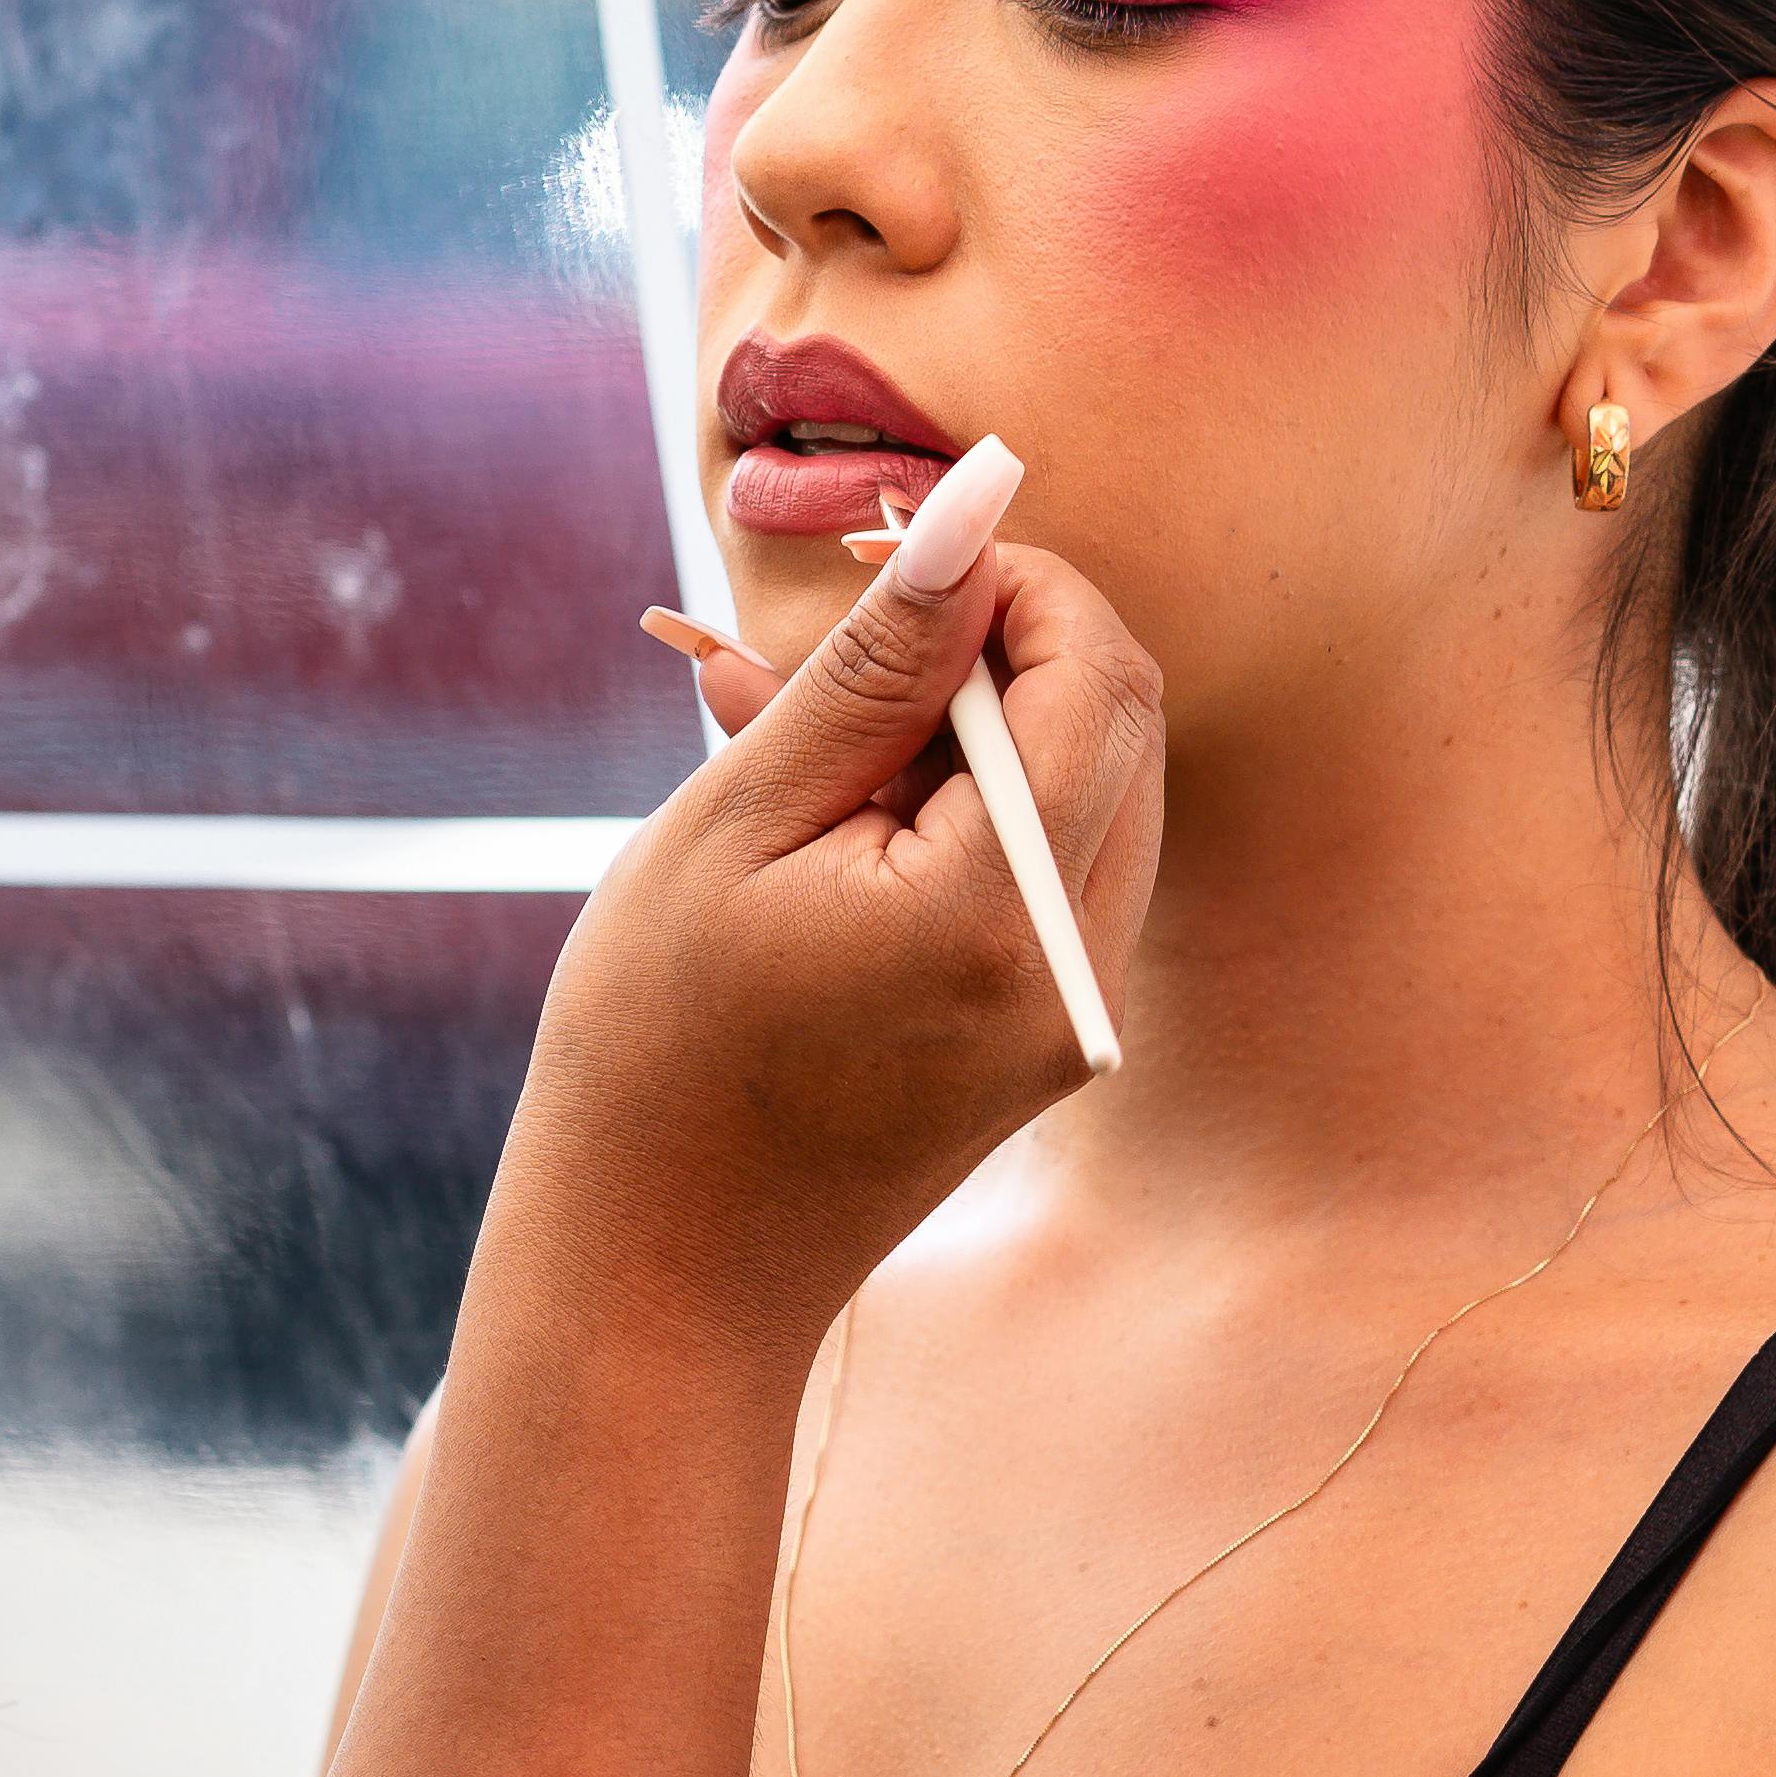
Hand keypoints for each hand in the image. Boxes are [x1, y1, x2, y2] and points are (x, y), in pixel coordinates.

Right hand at [513, 467, 1162, 1342]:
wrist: (661, 1270)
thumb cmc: (658, 1044)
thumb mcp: (743, 821)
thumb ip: (874, 663)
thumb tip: (976, 506)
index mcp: (1002, 910)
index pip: (1093, 671)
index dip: (1013, 578)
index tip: (893, 558)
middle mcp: (1080, 968)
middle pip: (1117, 720)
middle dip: (997, 641)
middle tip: (832, 641)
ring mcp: (1080, 1013)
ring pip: (1092, 787)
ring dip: (973, 724)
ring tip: (793, 737)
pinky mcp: (1052, 1035)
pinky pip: (1051, 867)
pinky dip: (965, 807)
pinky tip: (828, 817)